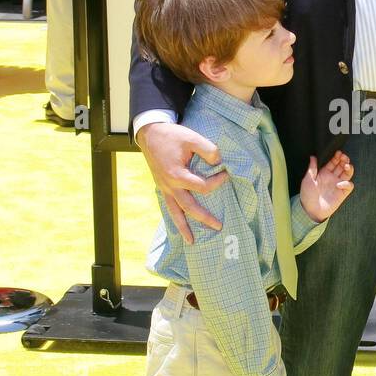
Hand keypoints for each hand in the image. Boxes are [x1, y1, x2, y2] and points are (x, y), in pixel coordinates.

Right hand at [136, 121, 227, 243]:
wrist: (150, 134)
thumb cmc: (171, 136)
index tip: (226, 173)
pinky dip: (175, 218)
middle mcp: (170, 186)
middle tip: (219, 226)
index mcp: (177, 175)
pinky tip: (180, 226)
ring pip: (175, 212)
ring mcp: (164, 189)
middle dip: (204, 218)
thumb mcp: (192, 138)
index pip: (203, 187)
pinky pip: (169, 206)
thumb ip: (208, 150)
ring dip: (183, 228)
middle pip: (189, 207)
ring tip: (192, 241)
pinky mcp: (162, 187)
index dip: (217, 182)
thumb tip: (219, 162)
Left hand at [299, 150, 353, 220]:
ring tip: (346, 165)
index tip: (338, 152)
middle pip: (342, 166)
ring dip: (349, 168)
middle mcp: (333, 177)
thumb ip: (312, 168)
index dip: (336, 157)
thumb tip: (313, 156)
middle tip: (343, 157)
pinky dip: (347, 183)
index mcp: (325, 173)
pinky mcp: (342, 193)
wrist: (310, 210)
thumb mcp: (308, 179)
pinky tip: (339, 184)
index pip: (333, 162)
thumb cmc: (307, 195)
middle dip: (344, 160)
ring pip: (348, 174)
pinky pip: (349, 186)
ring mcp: (338, 185)